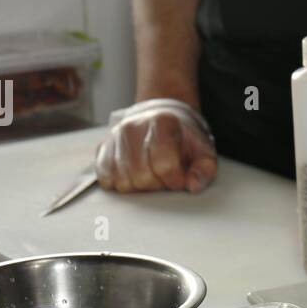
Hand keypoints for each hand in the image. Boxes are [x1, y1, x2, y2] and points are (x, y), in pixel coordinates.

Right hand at [95, 101, 216, 193]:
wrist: (160, 122)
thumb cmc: (182, 140)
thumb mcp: (203, 152)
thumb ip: (204, 170)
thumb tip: (193, 185)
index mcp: (162, 122)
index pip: (164, 164)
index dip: (175, 179)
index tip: (179, 178)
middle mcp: (133, 126)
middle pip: (142, 176)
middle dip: (157, 184)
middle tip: (164, 176)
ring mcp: (114, 138)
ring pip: (123, 181)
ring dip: (140, 186)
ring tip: (150, 173)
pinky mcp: (102, 150)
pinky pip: (107, 180)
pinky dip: (123, 184)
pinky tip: (134, 175)